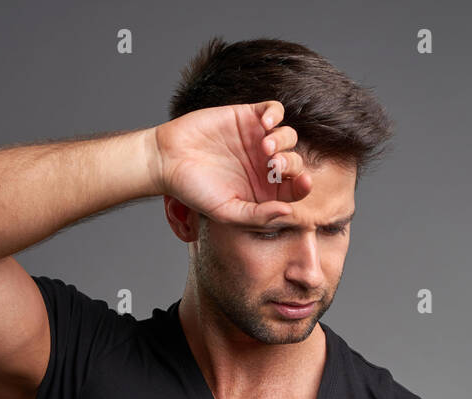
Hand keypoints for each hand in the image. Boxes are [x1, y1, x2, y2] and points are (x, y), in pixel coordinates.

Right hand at [152, 99, 313, 225]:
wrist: (168, 160)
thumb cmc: (195, 191)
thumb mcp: (227, 213)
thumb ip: (258, 216)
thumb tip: (288, 212)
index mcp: (264, 190)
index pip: (295, 188)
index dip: (304, 186)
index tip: (304, 183)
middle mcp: (264, 165)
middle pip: (295, 161)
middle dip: (292, 163)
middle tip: (275, 165)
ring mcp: (257, 140)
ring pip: (289, 135)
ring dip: (284, 141)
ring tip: (265, 147)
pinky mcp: (246, 117)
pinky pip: (274, 110)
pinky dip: (275, 114)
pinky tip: (265, 124)